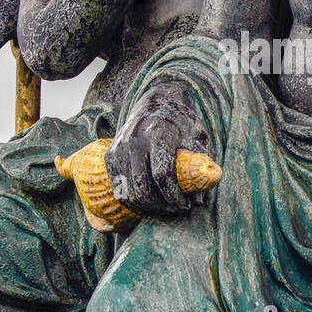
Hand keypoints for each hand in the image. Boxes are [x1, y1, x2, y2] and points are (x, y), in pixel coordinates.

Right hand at [105, 87, 210, 215]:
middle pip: (143, 186)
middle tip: (177, 208)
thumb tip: (199, 200)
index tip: (185, 204)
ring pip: (129, 192)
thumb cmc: (182, 123)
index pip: (162, 173)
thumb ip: (200, 167)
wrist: (156, 103)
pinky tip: (149, 203)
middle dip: (162, 206)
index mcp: (159, 132)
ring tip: (165, 207)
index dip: (173, 195)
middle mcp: (135, 139)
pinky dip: (133, 201)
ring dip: (147, 208)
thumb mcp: (198, 137)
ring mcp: (119, 147)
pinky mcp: (110, 156)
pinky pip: (119, 188)